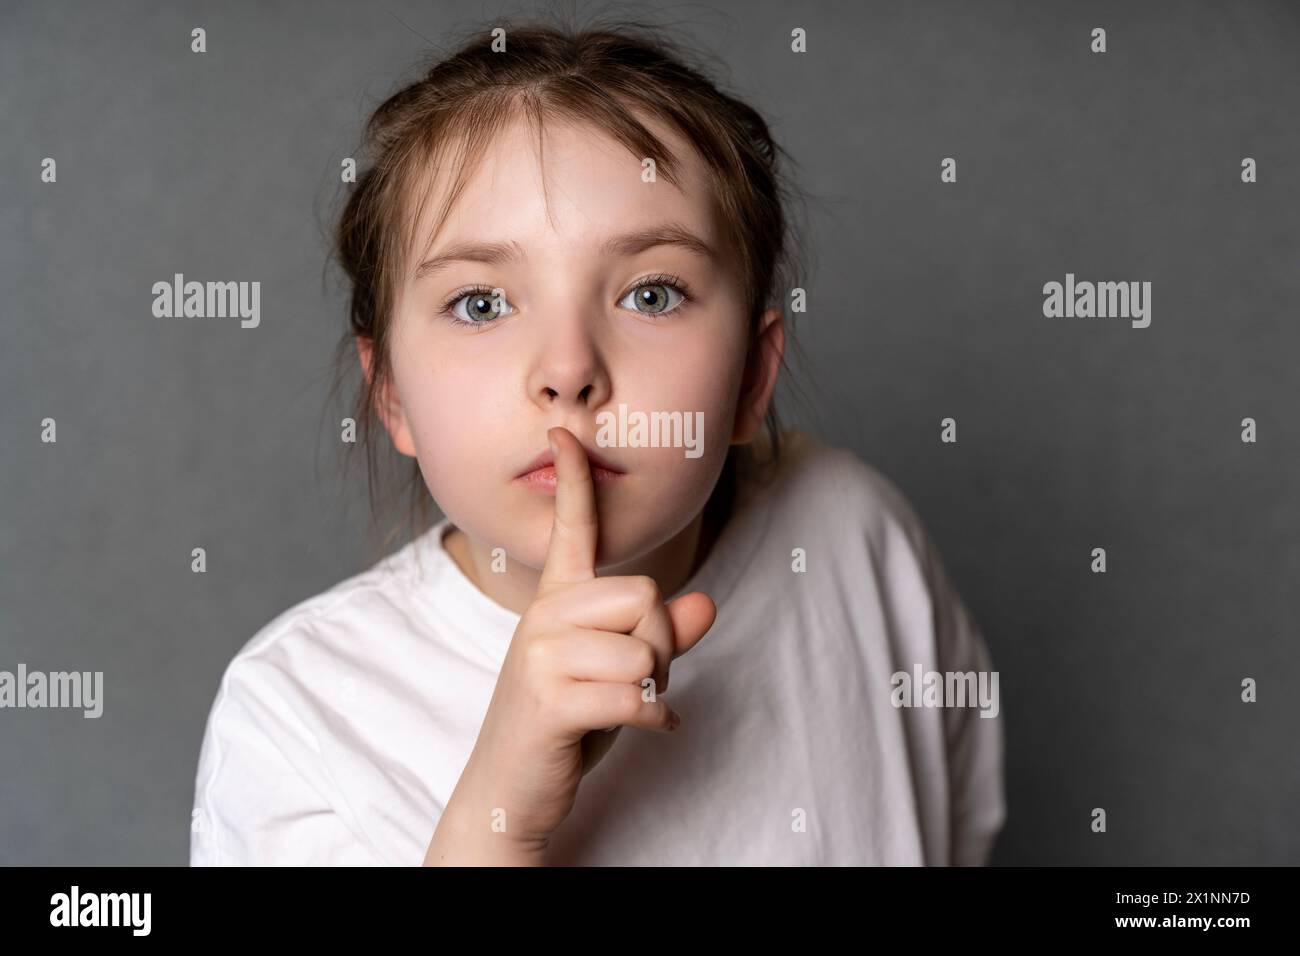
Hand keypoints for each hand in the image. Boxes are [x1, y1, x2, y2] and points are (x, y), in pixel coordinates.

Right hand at [429, 426, 716, 858]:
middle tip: (632, 679)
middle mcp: (545, 617)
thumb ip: (661, 636)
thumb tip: (706, 605)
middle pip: (645, 595)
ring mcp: (543, 657)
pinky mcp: (550, 699)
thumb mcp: (617, 674)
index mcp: (556, 602)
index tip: (562, 433)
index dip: (573, 481)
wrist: (508, 789)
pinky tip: (640, 728)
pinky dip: (654, 718)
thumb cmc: (565, 724)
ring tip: (624, 707)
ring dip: (655, 687)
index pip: (571, 531)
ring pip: (647, 648)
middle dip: (658, 644)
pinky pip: (638, 694)